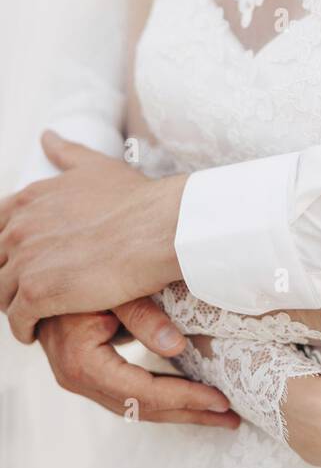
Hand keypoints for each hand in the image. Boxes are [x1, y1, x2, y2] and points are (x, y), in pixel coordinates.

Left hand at [0, 131, 185, 342]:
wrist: (159, 228)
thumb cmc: (135, 199)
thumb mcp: (95, 166)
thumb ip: (66, 153)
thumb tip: (46, 136)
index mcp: (29, 198)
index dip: (8, 248)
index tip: (25, 260)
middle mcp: (19, 226)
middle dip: (7, 277)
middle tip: (32, 290)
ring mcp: (24, 260)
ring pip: (0, 294)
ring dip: (14, 305)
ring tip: (36, 314)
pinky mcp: (35, 293)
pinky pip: (16, 321)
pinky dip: (24, 329)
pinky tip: (38, 331)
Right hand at [36, 296, 240, 429]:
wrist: (44, 277)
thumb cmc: (82, 274)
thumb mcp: (116, 289)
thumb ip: (143, 316)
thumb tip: (177, 346)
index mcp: (82, 362)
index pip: (142, 392)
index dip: (184, 397)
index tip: (221, 400)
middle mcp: (78, 380)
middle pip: (142, 408)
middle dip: (189, 413)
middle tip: (230, 417)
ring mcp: (81, 382)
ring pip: (136, 408)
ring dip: (179, 410)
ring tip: (217, 413)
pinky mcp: (90, 376)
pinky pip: (129, 396)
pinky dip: (162, 398)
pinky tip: (189, 397)